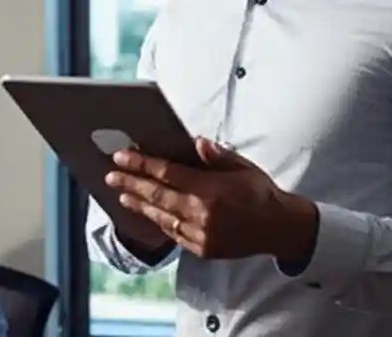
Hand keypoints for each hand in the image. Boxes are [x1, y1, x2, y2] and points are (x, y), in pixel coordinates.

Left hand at [105, 137, 318, 261]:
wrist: (280, 229)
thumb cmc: (260, 192)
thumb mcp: (243, 166)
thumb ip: (217, 155)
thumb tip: (196, 142)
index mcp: (210, 189)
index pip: (166, 173)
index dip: (141, 164)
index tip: (122, 156)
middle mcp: (201, 213)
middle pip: (157, 195)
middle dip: (131, 183)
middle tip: (111, 175)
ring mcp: (200, 234)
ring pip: (161, 217)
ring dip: (139, 204)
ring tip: (122, 194)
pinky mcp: (202, 249)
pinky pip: (173, 234)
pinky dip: (158, 222)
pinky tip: (148, 213)